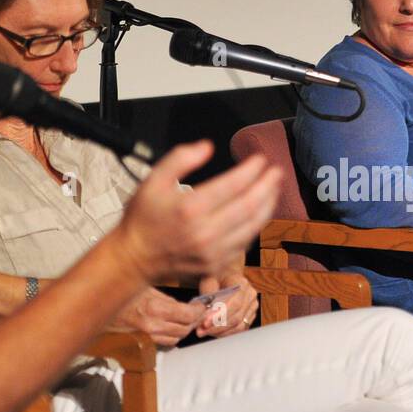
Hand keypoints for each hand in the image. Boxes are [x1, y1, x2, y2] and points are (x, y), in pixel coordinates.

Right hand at [113, 287, 202, 346]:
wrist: (95, 308)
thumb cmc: (118, 293)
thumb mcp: (144, 288)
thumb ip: (165, 297)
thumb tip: (184, 303)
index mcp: (154, 308)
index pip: (188, 315)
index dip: (199, 310)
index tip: (202, 305)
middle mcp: (152, 326)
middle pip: (185, 329)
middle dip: (195, 320)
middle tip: (198, 312)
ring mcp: (146, 336)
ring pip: (176, 339)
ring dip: (184, 330)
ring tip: (187, 319)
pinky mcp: (141, 342)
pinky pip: (164, 343)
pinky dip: (173, 336)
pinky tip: (172, 327)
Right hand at [116, 141, 280, 282]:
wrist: (135, 258)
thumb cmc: (143, 219)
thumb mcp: (153, 180)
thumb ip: (180, 158)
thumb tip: (207, 147)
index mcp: (191, 209)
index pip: (233, 185)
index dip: (251, 170)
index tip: (260, 159)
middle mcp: (205, 232)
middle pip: (249, 205)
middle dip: (267, 185)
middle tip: (277, 171)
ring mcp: (213, 252)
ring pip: (253, 226)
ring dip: (268, 205)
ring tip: (274, 189)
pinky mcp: (216, 264)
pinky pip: (245, 242)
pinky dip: (256, 225)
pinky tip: (258, 212)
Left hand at [195, 272, 258, 337]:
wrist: (226, 276)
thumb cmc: (216, 277)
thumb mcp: (208, 280)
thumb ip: (208, 294)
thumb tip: (205, 311)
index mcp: (242, 283)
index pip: (236, 303)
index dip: (221, 315)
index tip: (205, 323)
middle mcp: (250, 296)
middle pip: (237, 317)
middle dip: (217, 326)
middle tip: (200, 330)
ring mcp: (252, 307)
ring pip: (238, 326)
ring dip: (220, 332)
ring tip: (204, 332)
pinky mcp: (249, 317)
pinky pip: (239, 330)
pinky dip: (225, 333)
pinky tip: (213, 332)